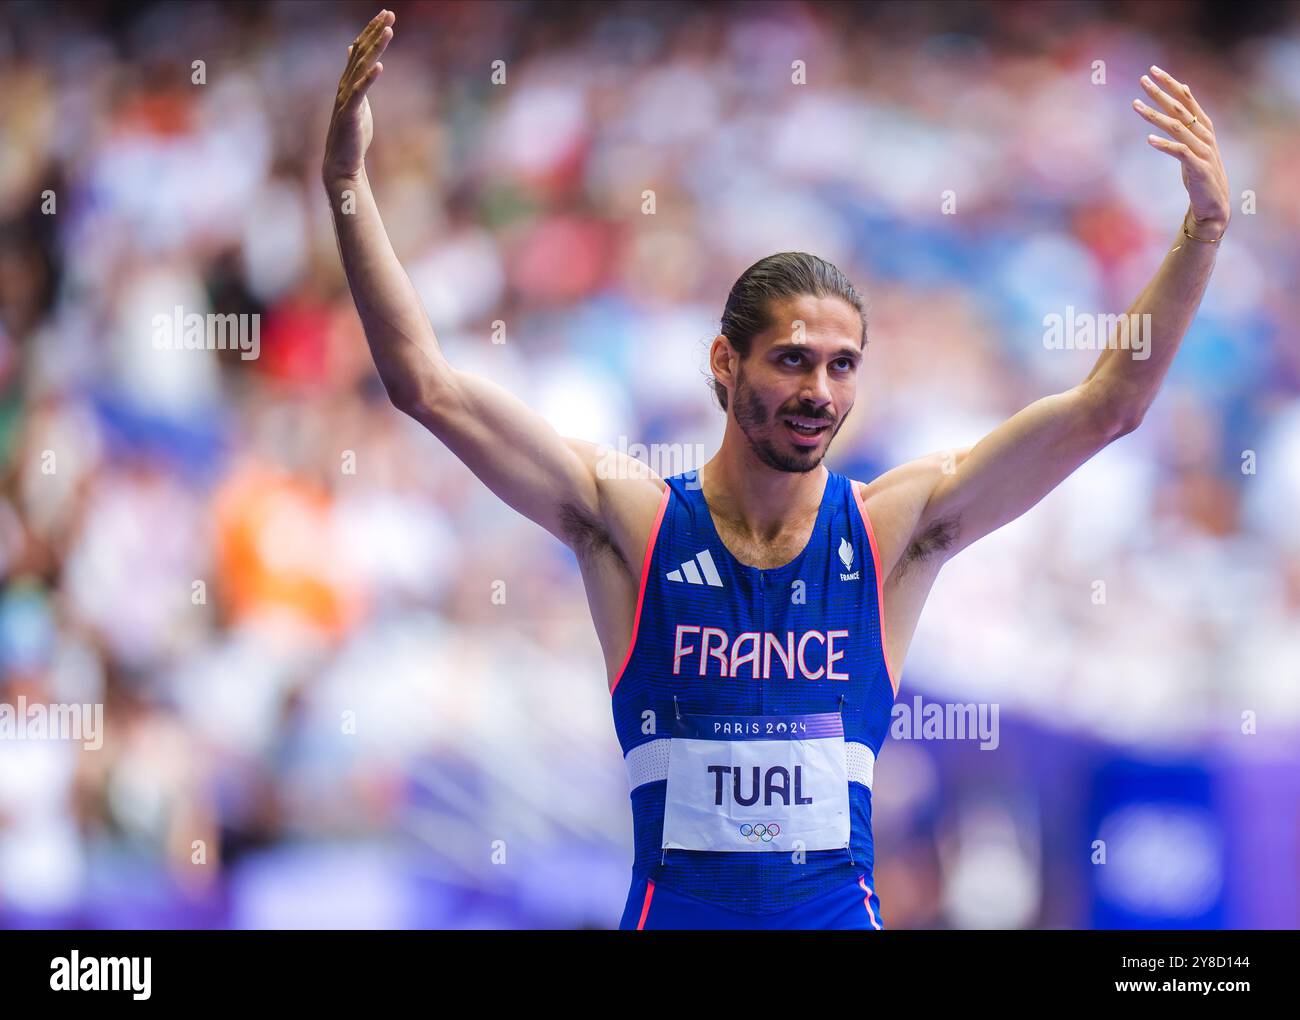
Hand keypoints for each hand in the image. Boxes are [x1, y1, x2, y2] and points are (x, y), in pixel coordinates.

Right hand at [323, 9, 394, 183]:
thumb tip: (361, 67)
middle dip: (375, 32)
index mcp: (349, 82)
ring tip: (389, 31)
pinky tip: (380, 67)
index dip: (372, 31)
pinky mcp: (350, 114)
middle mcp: (345, 85)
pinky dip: (369, 79)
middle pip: (362, 52)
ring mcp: (346, 98)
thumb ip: (359, 83)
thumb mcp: (357, 103)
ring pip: (361, 67)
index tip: (385, 15)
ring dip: (375, 48)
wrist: (342, 162)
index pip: (360, 50)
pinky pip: (360, 93)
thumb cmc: (352, 135)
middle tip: (390, 13)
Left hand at [1132, 65, 1229, 235]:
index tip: (1153, 70)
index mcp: (1203, 127)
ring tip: (1136, 106)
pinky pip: (1179, 152)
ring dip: (1155, 116)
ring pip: (1177, 127)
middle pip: (1180, 108)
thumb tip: (1180, 99)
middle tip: (1142, 79)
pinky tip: (1149, 139)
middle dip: (1160, 93)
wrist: (1214, 204)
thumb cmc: (1200, 174)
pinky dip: (1164, 144)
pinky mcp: (1198, 167)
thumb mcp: (1193, 146)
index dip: (1170, 84)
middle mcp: (1204, 135)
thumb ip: (1188, 124)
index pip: (1186, 99)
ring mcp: (1203, 150)